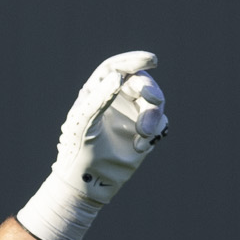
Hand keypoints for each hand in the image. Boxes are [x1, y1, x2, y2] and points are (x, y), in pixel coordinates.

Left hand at [16, 51, 167, 239]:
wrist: (89, 180)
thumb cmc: (79, 148)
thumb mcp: (85, 120)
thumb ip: (101, 97)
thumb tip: (119, 76)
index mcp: (96, 91)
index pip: (116, 68)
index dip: (133, 60)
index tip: (152, 60)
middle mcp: (115, 100)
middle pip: (141, 82)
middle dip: (149, 89)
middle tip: (151, 98)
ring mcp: (132, 115)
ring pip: (155, 102)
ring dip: (152, 115)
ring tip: (142, 134)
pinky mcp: (144, 131)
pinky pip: (160, 122)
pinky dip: (154, 132)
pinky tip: (139, 147)